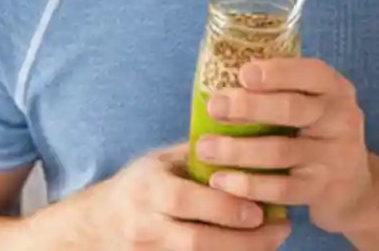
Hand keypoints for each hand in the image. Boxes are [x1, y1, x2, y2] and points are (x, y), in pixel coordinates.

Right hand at [81, 142, 291, 249]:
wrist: (98, 225)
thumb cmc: (138, 185)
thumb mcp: (160, 162)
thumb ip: (198, 155)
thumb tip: (247, 138)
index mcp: (146, 188)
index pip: (185, 201)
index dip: (224, 208)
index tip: (259, 209)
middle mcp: (145, 224)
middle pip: (196, 241)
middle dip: (243, 239)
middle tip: (280, 229)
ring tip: (274, 240)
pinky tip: (252, 248)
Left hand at [193, 59, 371, 234]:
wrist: (354, 187)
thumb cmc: (315, 134)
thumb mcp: (311, 105)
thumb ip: (279, 91)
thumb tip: (219, 80)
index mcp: (335, 90)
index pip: (311, 73)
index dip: (277, 72)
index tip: (242, 74)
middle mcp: (341, 119)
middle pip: (291, 109)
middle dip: (248, 107)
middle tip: (214, 107)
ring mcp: (335, 157)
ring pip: (280, 151)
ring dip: (237, 149)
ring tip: (204, 148)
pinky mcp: (323, 189)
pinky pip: (281, 188)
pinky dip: (248, 185)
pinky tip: (221, 181)